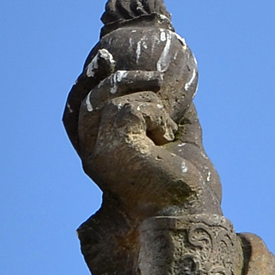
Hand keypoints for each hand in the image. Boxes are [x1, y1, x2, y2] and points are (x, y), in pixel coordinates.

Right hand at [75, 78, 219, 220]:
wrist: (194, 215)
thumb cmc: (190, 192)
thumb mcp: (183, 146)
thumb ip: (176, 119)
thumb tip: (182, 91)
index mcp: (106, 157)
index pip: (80, 115)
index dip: (86, 87)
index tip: (103, 60)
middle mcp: (94, 157)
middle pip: (89, 102)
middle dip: (119, 79)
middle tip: (154, 75)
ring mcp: (100, 154)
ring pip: (114, 99)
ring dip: (152, 106)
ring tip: (169, 132)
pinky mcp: (114, 148)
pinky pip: (130, 107)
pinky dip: (156, 115)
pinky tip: (167, 137)